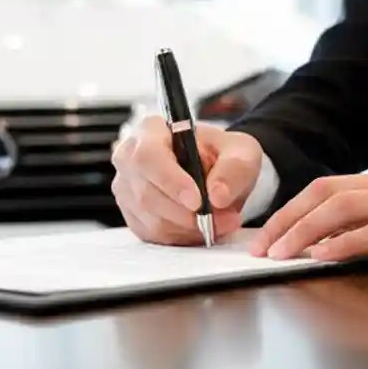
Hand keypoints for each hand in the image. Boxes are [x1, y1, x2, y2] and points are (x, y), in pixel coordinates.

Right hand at [111, 115, 264, 244]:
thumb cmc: (221, 154)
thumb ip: (234, 168)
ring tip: (221, 221)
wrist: (216, 170)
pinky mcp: (132, 215)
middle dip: (188, 214)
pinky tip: (201, 227)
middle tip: (225, 218)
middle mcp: (130, 158)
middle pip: (146, 194)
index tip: (198, 201)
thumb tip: (218, 195)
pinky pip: (154, 235)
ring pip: (152, 220)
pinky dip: (182, 237)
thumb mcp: (241, 151)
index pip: (147, 156)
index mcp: (150, 131)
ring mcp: (126, 189)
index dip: (170, 181)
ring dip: (190, 228)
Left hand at [249, 163, 367, 263]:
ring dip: (304, 231)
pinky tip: (323, 257)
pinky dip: (344, 243)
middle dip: (285, 219)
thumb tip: (341, 240)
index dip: (291, 209)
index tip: (266, 233)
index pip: (327, 187)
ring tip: (279, 254)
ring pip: (341, 208)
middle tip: (258, 246)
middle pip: (323, 191)